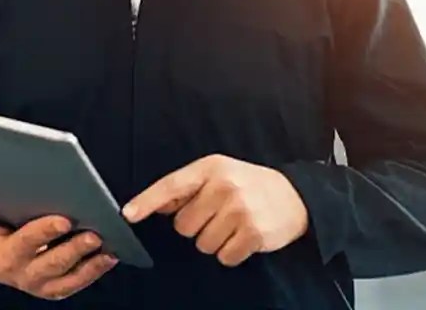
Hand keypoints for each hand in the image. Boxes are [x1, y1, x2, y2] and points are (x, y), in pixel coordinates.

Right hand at [0, 198, 117, 300]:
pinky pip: (79, 283)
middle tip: (93, 234)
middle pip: (53, 262)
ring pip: (70, 276)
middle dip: (74, 248)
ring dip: (90, 263)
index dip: (44, 232)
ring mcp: (43, 284)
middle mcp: (25, 274)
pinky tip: (109, 256)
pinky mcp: (58, 288)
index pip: (26, 243)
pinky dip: (96, 270)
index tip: (63, 220)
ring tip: (107, 246)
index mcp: (6, 256)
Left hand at [122, 154, 308, 266]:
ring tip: (232, 224)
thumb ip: (187, 188)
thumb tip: (155, 205)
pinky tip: (243, 236)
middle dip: (196, 226)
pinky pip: (224, 257)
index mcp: (210, 168)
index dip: (147, 202)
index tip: (128, 214)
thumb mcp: (218, 173)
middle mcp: (224, 187)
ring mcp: (240, 211)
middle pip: (183, 226)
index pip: (171, 186)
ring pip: (202, 244)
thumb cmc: (249, 184)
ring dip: (214, 240)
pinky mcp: (254, 234)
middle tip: (217, 215)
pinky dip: (231, 252)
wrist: (297, 196)